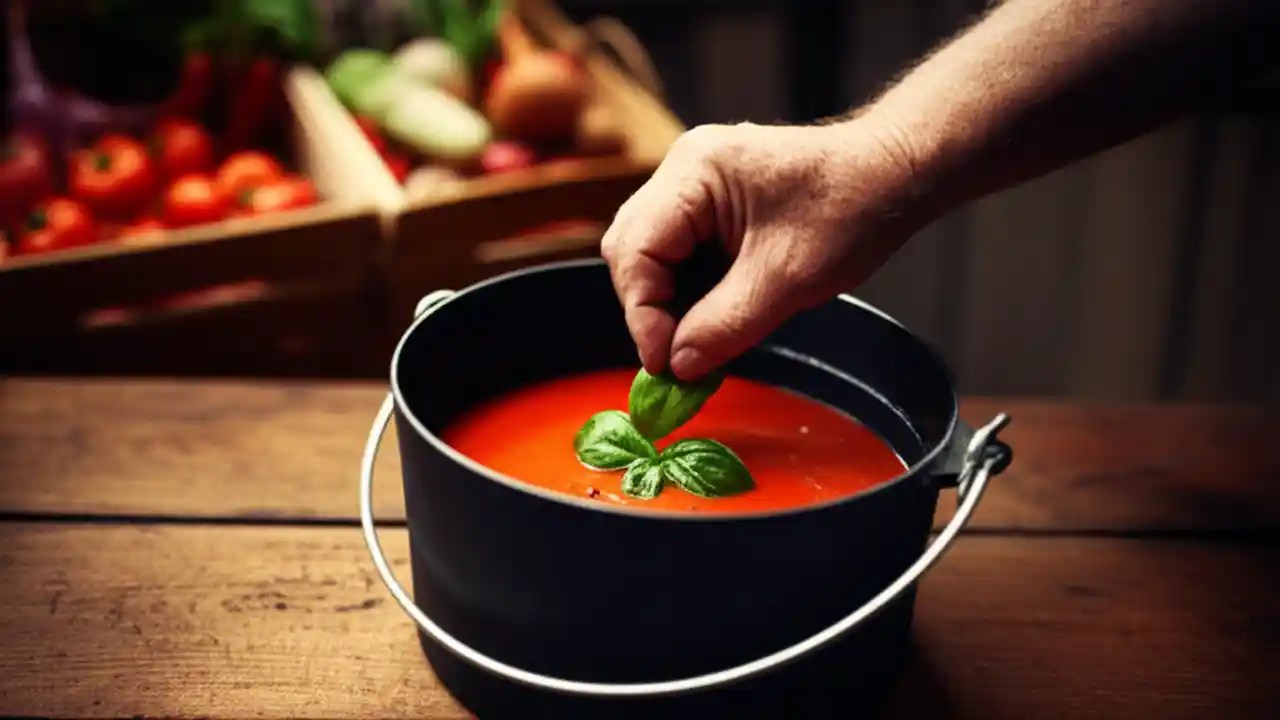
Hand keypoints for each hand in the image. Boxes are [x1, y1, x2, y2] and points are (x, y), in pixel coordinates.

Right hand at [601, 119, 925, 379]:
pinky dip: (687, 291)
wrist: (895, 174)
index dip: (644, 313)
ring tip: (696, 342)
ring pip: (650, 254)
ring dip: (667, 302)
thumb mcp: (787, 280)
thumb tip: (678, 367)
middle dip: (649, 308)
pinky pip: (678, 253)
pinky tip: (710, 318)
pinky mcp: (710, 204)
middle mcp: (684, 170)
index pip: (636, 249)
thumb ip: (725, 326)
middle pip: (632, 249)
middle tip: (676, 358)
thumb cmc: (851, 209)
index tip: (666, 363)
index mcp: (695, 171)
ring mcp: (695, 185)